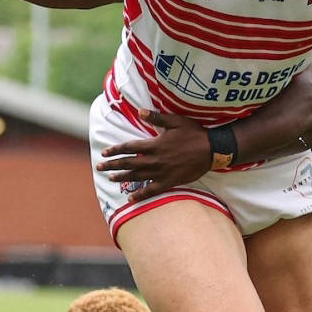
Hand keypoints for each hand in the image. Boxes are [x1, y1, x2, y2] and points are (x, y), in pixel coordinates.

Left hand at [95, 110, 212, 202]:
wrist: (212, 150)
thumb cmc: (194, 133)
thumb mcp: (175, 121)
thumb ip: (156, 117)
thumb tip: (140, 111)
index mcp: (154, 144)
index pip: (129, 147)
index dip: (115, 150)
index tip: (104, 152)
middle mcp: (155, 159)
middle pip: (129, 163)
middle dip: (112, 165)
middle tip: (99, 168)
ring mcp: (162, 172)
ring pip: (137, 176)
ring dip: (122, 177)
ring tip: (110, 179)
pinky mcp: (170, 181)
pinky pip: (152, 190)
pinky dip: (140, 195)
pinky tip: (130, 199)